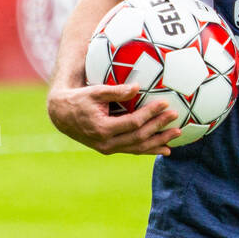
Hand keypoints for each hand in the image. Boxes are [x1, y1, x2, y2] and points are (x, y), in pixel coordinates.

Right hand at [47, 83, 181, 155]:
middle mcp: (106, 142)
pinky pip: (133, 150)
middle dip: (159, 128)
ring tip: (176, 136)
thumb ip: (115, 90)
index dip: (151, 114)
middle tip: (175, 118)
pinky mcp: (110, 149)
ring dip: (158, 142)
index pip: (133, 122)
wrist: (62, 116)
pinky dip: (149, 149)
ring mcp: (108, 148)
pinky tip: (164, 148)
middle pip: (139, 137)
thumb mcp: (95, 92)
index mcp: (102, 128)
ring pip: (138, 147)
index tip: (165, 103)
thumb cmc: (80, 99)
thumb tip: (137, 87)